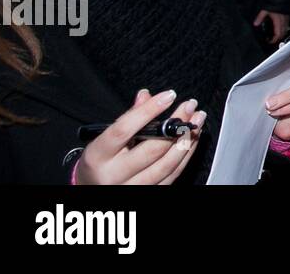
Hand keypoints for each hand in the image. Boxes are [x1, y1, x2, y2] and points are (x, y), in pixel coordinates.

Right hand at [75, 88, 205, 184]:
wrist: (92, 188)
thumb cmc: (100, 159)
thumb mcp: (104, 137)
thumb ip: (127, 117)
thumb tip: (146, 96)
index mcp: (98, 156)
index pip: (123, 130)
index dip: (148, 111)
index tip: (168, 95)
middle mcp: (113, 175)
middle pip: (151, 150)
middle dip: (176, 125)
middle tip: (190, 106)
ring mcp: (131, 188)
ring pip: (166, 165)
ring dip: (186, 139)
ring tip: (197, 119)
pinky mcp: (147, 194)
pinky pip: (172, 175)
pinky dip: (186, 155)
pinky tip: (192, 138)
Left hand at [253, 9, 288, 44]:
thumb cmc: (275, 3)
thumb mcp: (265, 10)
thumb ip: (260, 18)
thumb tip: (255, 24)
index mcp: (278, 22)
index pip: (277, 34)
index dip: (274, 40)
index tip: (269, 42)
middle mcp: (284, 22)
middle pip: (282, 34)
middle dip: (277, 38)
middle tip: (271, 40)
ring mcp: (287, 19)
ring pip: (285, 30)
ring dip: (281, 34)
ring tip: (274, 35)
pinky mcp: (288, 17)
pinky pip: (287, 26)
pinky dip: (283, 29)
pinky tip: (278, 27)